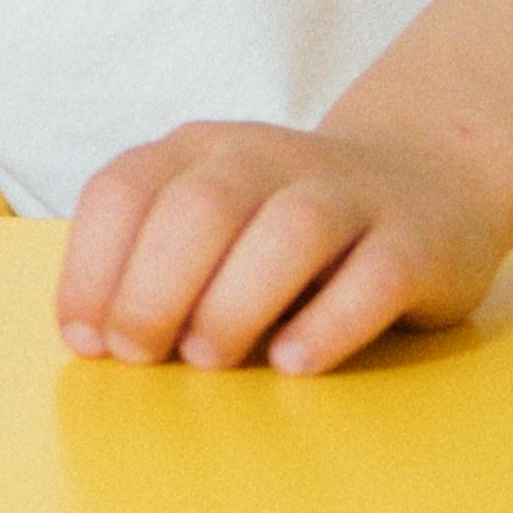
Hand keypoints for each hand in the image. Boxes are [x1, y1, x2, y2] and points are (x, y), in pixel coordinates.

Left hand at [54, 117, 509, 375]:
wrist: (424, 179)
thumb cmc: (281, 228)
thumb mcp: (210, 224)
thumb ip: (154, 262)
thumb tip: (97, 339)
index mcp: (197, 150)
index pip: (124, 191)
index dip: (93, 266)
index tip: (88, 339)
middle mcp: (267, 156)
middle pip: (200, 208)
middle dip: (155, 289)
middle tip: (141, 355)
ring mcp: (349, 192)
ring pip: (288, 232)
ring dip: (235, 303)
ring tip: (208, 360)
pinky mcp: (418, 238)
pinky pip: (376, 276)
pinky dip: (330, 323)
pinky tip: (293, 362)